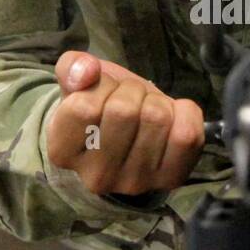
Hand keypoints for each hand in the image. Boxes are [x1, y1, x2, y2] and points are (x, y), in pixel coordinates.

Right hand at [46, 51, 203, 195]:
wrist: (127, 138)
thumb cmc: (99, 106)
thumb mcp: (78, 82)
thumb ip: (72, 68)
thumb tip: (87, 71)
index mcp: (62, 151)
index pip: (84, 107)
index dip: (100, 86)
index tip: (104, 91)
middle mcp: (96, 176)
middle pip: (124, 111)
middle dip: (132, 91)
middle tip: (130, 99)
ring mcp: (134, 182)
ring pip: (157, 118)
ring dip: (157, 101)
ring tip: (147, 110)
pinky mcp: (170, 179)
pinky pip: (187, 136)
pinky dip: (186, 113)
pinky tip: (173, 116)